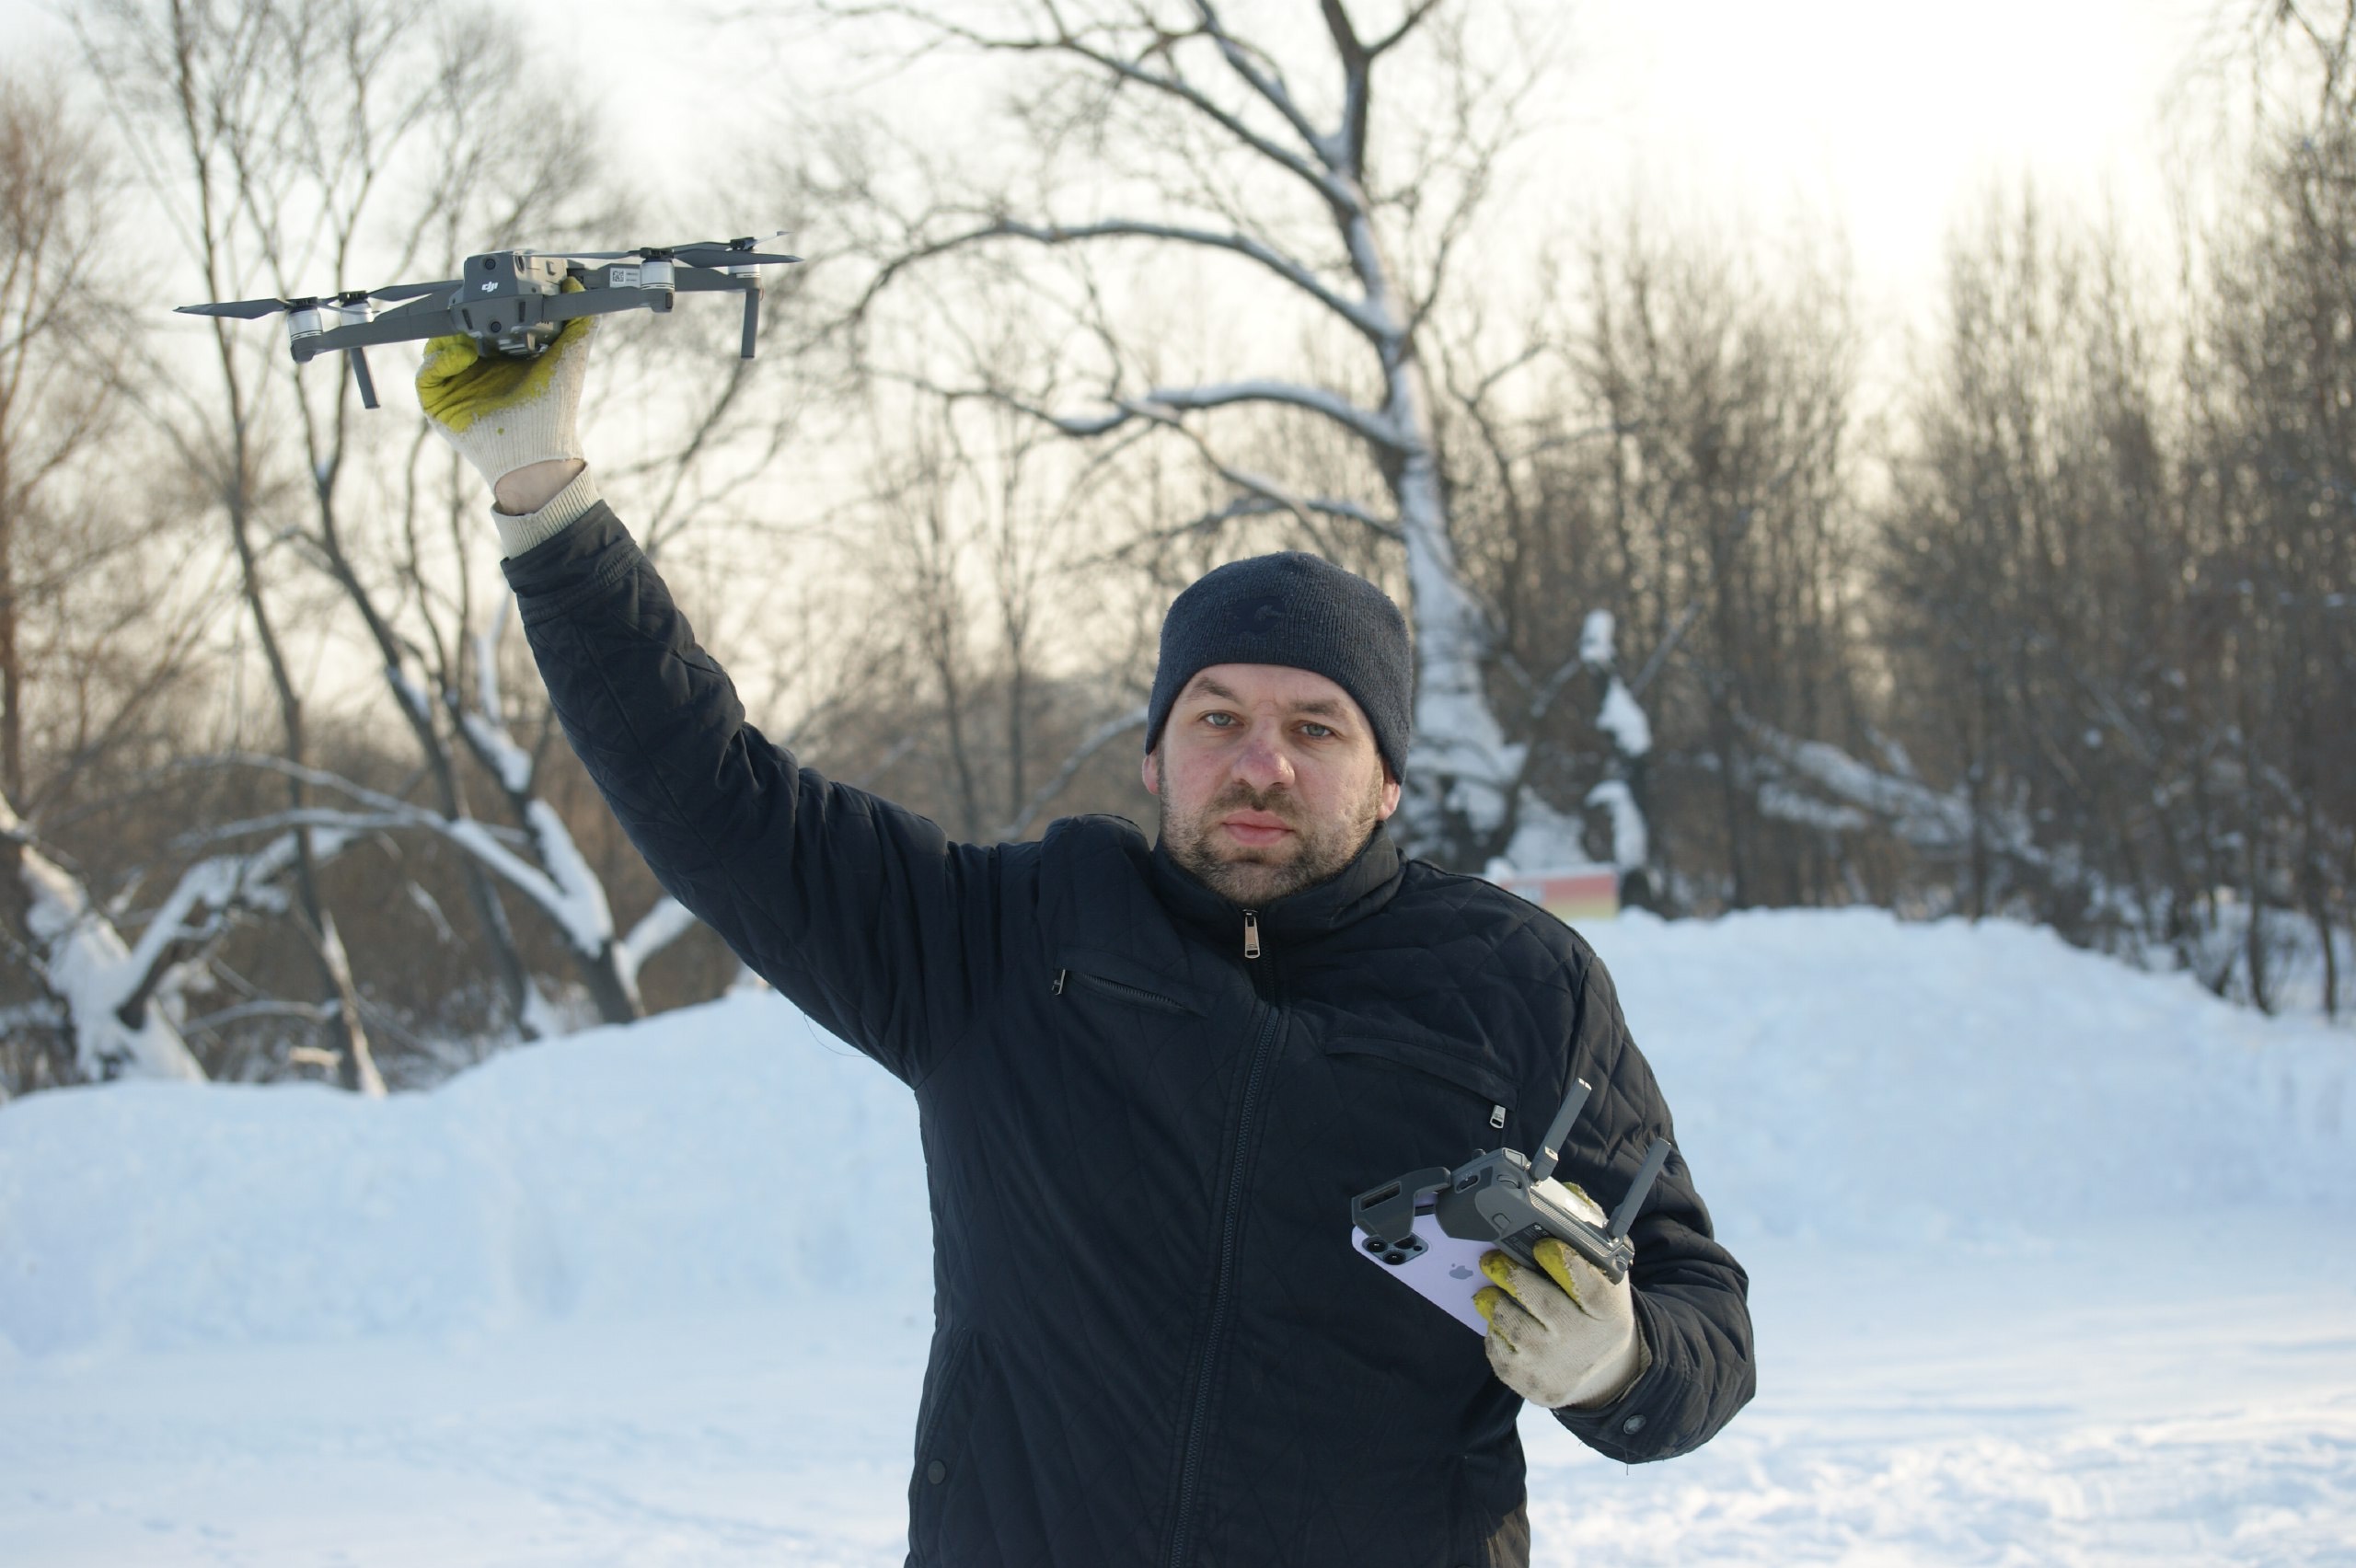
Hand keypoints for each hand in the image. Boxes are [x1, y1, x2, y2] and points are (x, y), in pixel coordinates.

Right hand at [416, 293, 594, 513]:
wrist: (539, 449)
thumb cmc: (555, 409)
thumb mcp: (570, 356)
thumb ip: (577, 322)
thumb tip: (574, 285)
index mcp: (502, 358)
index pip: (482, 324)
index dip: (482, 308)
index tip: (490, 294)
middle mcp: (476, 370)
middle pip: (454, 333)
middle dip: (460, 317)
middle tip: (473, 305)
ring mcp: (455, 386)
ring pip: (436, 349)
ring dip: (447, 335)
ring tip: (469, 332)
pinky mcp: (439, 403)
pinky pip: (425, 375)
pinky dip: (438, 360)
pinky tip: (462, 355)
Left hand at [1474, 1220, 1644, 1409]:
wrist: (1604, 1374)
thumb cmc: (1597, 1310)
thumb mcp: (1608, 1275)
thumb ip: (1590, 1233)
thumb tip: (1568, 1194)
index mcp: (1608, 1310)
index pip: (1586, 1283)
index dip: (1561, 1260)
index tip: (1542, 1244)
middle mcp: (1582, 1340)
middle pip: (1536, 1299)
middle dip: (1507, 1272)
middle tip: (1491, 1258)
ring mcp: (1553, 1365)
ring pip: (1508, 1322)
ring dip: (1493, 1300)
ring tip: (1491, 1288)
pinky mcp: (1527, 1382)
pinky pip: (1496, 1347)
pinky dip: (1492, 1328)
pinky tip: (1501, 1318)